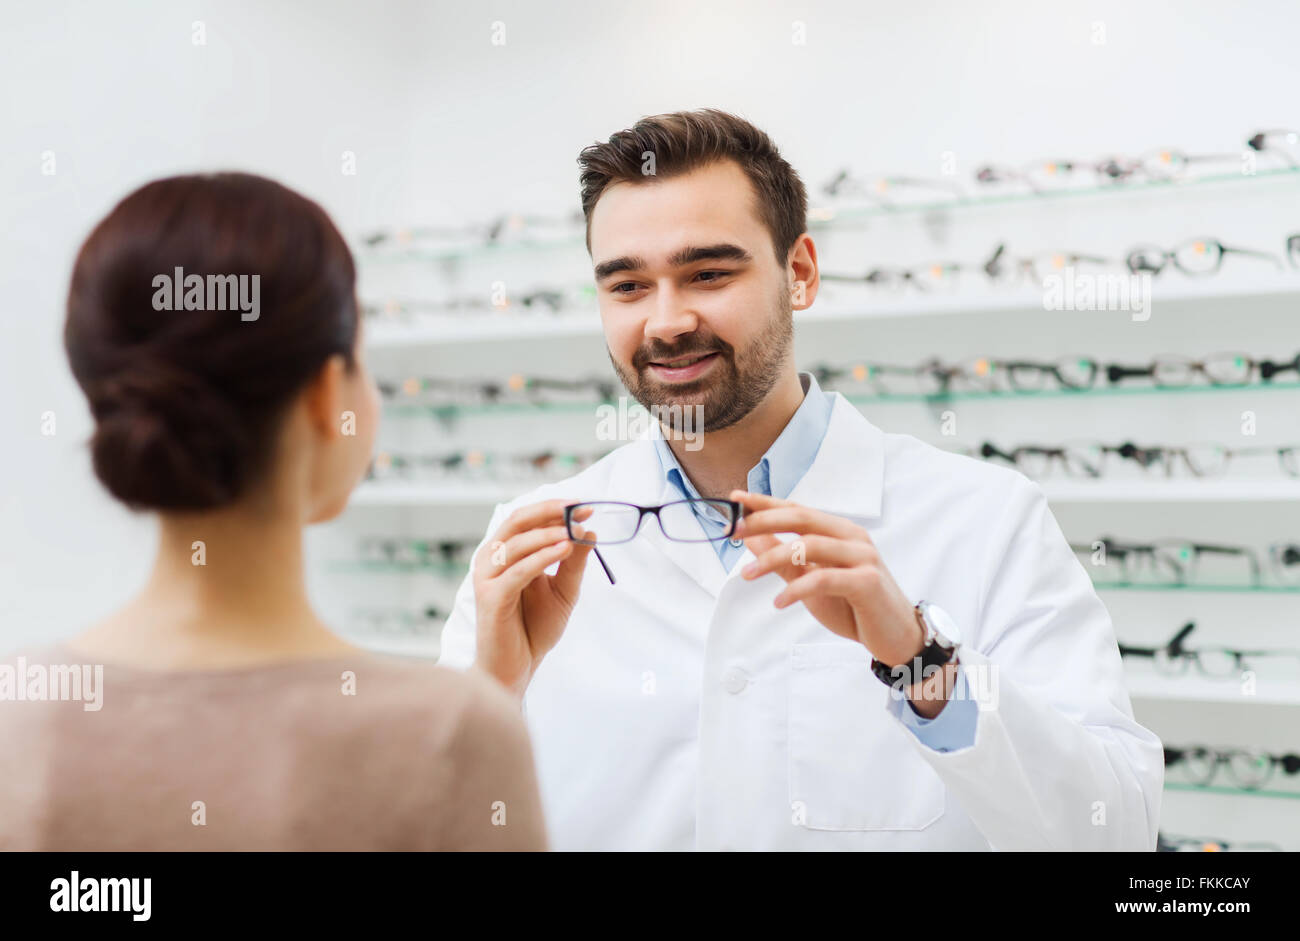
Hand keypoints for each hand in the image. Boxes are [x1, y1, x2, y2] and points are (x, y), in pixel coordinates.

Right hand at [472, 499, 594, 697]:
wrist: (517, 667)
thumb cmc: (535, 628)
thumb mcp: (563, 590)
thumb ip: (573, 562)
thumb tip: (589, 531)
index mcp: (506, 554)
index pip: (527, 520)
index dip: (554, 509)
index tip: (585, 506)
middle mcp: (492, 560)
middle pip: (516, 522)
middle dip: (550, 513)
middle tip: (579, 509)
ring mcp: (488, 578)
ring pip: (516, 544)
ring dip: (547, 534)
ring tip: (573, 532)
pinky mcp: (490, 598)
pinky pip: (517, 572)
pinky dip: (541, 558)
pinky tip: (563, 550)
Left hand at [732, 490, 924, 667]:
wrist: (896, 637)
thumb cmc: (853, 607)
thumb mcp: (810, 581)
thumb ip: (783, 560)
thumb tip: (751, 539)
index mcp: (839, 532)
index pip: (798, 510)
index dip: (766, 503)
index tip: (735, 499)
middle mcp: (852, 537)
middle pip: (802, 519)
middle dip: (764, 521)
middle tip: (734, 530)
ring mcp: (863, 557)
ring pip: (810, 546)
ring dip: (773, 558)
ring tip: (746, 574)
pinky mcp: (868, 581)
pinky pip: (824, 578)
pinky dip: (797, 589)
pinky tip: (779, 602)